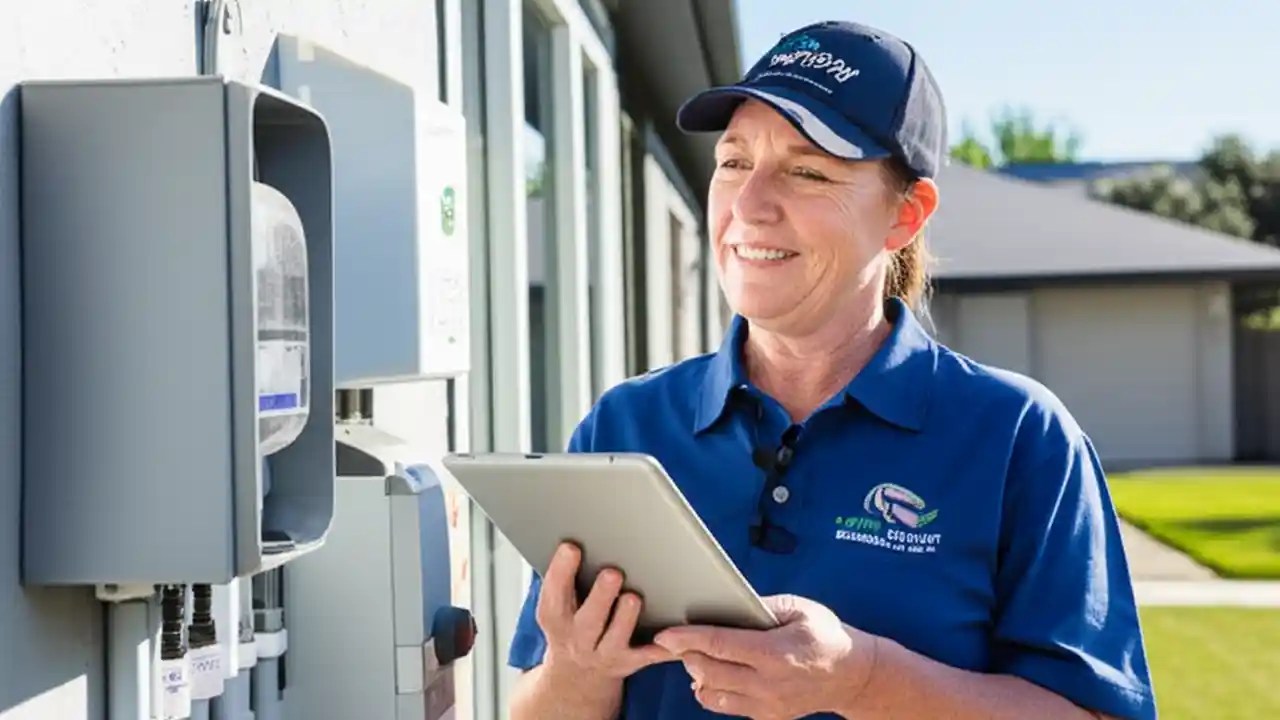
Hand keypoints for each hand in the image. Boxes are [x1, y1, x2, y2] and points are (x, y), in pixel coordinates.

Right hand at [535, 542, 673, 679]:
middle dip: (600, 596)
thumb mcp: (558, 603)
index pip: (554, 593)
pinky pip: (650, 655)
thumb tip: (578, 536)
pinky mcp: (630, 662)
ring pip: (616, 638)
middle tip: (612, 572)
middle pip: (588, 619)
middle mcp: (579, 638)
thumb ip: (566, 577)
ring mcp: (605, 653)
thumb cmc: (571, 623)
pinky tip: (674, 635)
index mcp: (557, 617)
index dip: (560, 571)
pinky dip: (663, 647)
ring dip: (626, 618)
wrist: (577, 673)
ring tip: (634, 597)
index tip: (571, 547)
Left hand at [653, 594, 875, 718]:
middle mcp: (769, 683)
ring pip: (712, 694)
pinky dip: (711, 690)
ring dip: (697, 674)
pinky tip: (711, 674)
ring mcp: (768, 705)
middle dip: (687, 654)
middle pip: (709, 671)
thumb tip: (725, 602)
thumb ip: (760, 605)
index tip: (665, 634)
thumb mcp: (798, 608)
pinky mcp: (768, 716)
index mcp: (776, 652)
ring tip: (697, 656)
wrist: (854, 675)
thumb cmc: (825, 634)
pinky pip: (726, 706)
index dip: (688, 639)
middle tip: (678, 640)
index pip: (720, 645)